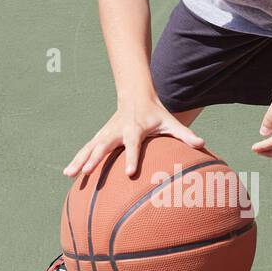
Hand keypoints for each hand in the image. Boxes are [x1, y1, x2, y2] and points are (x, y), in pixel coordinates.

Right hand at [63, 96, 204, 177]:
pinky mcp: (100, 136)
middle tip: (87, 173)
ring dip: (80, 160)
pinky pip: (87, 149)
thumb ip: (185, 134)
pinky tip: (69, 174)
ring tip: (69, 175)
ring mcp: (106, 133)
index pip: (133, 145)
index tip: (130, 173)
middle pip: (104, 146)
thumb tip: (202, 144)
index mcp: (135, 128)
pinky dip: (78, 159)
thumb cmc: (156, 113)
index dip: (131, 158)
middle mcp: (117, 130)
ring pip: (90, 148)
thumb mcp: (171, 122)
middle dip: (95, 159)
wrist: (136, 95)